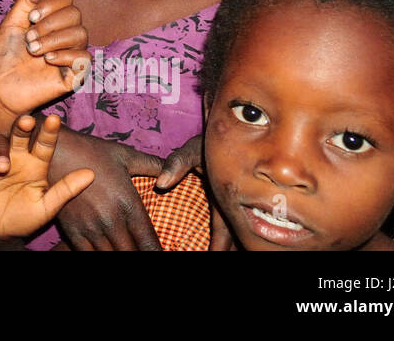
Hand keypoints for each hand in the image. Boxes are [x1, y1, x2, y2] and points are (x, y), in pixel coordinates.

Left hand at [0, 0, 89, 119]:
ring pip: (81, 34)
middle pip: (75, 14)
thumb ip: (29, 0)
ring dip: (54, 38)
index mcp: (53, 20)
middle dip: (51, 22)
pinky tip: (47, 59)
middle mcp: (65, 35)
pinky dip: (66, 55)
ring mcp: (71, 54)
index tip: (32, 16)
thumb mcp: (13, 21)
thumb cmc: (5, 54)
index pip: (66, 0)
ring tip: (34, 49)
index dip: (51, 4)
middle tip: (30, 37)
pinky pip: (84, 58)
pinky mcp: (75, 75)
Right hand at [0, 113, 94, 239]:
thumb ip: (66, 190)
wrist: (0, 233)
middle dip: (22, 126)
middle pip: (19, 134)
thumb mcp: (47, 207)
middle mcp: (17, 158)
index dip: (49, 132)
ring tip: (2, 168)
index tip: (56, 120)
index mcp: (36, 164)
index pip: (44, 144)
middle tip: (27, 121)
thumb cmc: (26, 218)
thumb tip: (91, 174)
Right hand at [50, 129, 165, 249]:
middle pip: (131, 254)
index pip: (149, 242)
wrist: (53, 151)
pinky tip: (103, 250)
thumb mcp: (125, 155)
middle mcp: (110, 221)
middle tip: (140, 250)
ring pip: (110, 257)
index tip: (159, 253)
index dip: (156, 252)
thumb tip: (170, 174)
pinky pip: (88, 255)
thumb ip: (152, 165)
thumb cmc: (90, 151)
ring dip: (118, 255)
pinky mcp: (72, 231)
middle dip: (138, 254)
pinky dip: (98, 256)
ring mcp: (90, 228)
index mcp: (128, 204)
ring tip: (122, 249)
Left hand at [152, 134, 234, 249]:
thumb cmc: (208, 144)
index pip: (224, 229)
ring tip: (212, 253)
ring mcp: (232, 207)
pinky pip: (229, 228)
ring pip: (233, 235)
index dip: (218, 247)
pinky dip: (224, 240)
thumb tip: (160, 183)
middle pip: (231, 238)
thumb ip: (177, 164)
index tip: (211, 255)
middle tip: (208, 257)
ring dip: (227, 246)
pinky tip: (214, 247)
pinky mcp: (229, 206)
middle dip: (223, 250)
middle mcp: (231, 204)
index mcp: (225, 195)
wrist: (226, 136)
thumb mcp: (193, 150)